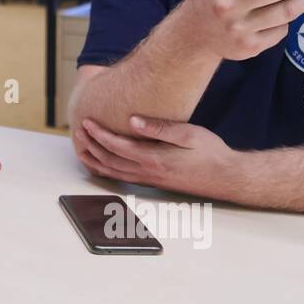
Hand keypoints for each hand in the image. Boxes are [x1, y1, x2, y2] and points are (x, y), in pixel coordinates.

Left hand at [74, 115, 241, 201]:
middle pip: (109, 160)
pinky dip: (106, 169)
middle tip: (78, 130)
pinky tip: (101, 163)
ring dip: (95, 158)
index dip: (98, 134)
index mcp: (154, 158)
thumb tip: (132, 120)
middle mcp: (148, 172)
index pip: (116, 146)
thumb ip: (159, 127)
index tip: (86, 121)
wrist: (225, 177)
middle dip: (91, 144)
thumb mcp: (188, 133)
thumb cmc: (209, 152)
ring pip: (113, 172)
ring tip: (82, 145)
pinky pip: (122, 177)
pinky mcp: (153, 183)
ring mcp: (149, 180)